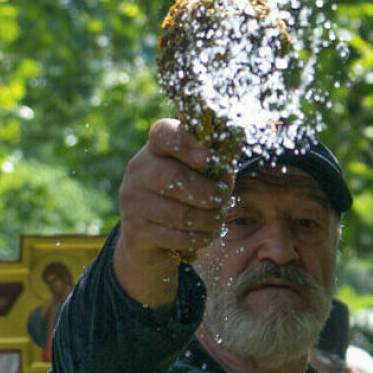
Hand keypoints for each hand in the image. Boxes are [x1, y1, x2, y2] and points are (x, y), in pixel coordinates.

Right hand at [114, 119, 232, 305]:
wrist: (148, 238)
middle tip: (223, 199)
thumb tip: (239, 137)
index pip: (163, 134)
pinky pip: (175, 237)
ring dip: (207, 219)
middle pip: (173, 178)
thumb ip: (215, 157)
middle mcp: (138, 171)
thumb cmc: (181, 196)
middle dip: (208, 192)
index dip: (187, 143)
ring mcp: (133, 202)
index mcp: (155, 149)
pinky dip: (197, 238)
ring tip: (216, 220)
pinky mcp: (136, 232)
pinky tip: (204, 235)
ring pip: (178, 213)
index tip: (208, 158)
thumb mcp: (195, 172)